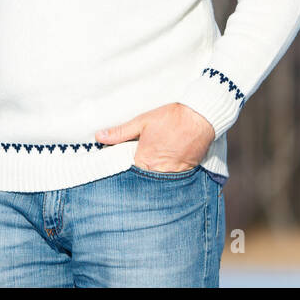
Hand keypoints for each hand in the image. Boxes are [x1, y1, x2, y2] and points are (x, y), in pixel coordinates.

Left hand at [96, 103, 215, 172]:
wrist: (199, 117)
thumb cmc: (171, 118)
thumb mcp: (142, 122)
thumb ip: (120, 132)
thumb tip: (99, 136)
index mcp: (144, 160)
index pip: (128, 174)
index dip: (123, 171)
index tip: (121, 169)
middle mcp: (158, 171)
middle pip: (143, 180)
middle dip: (139, 177)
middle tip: (138, 170)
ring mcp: (174, 174)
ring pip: (158, 181)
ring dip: (154, 177)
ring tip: (153, 167)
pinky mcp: (186, 172)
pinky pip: (173, 179)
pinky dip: (168, 175)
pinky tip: (166, 167)